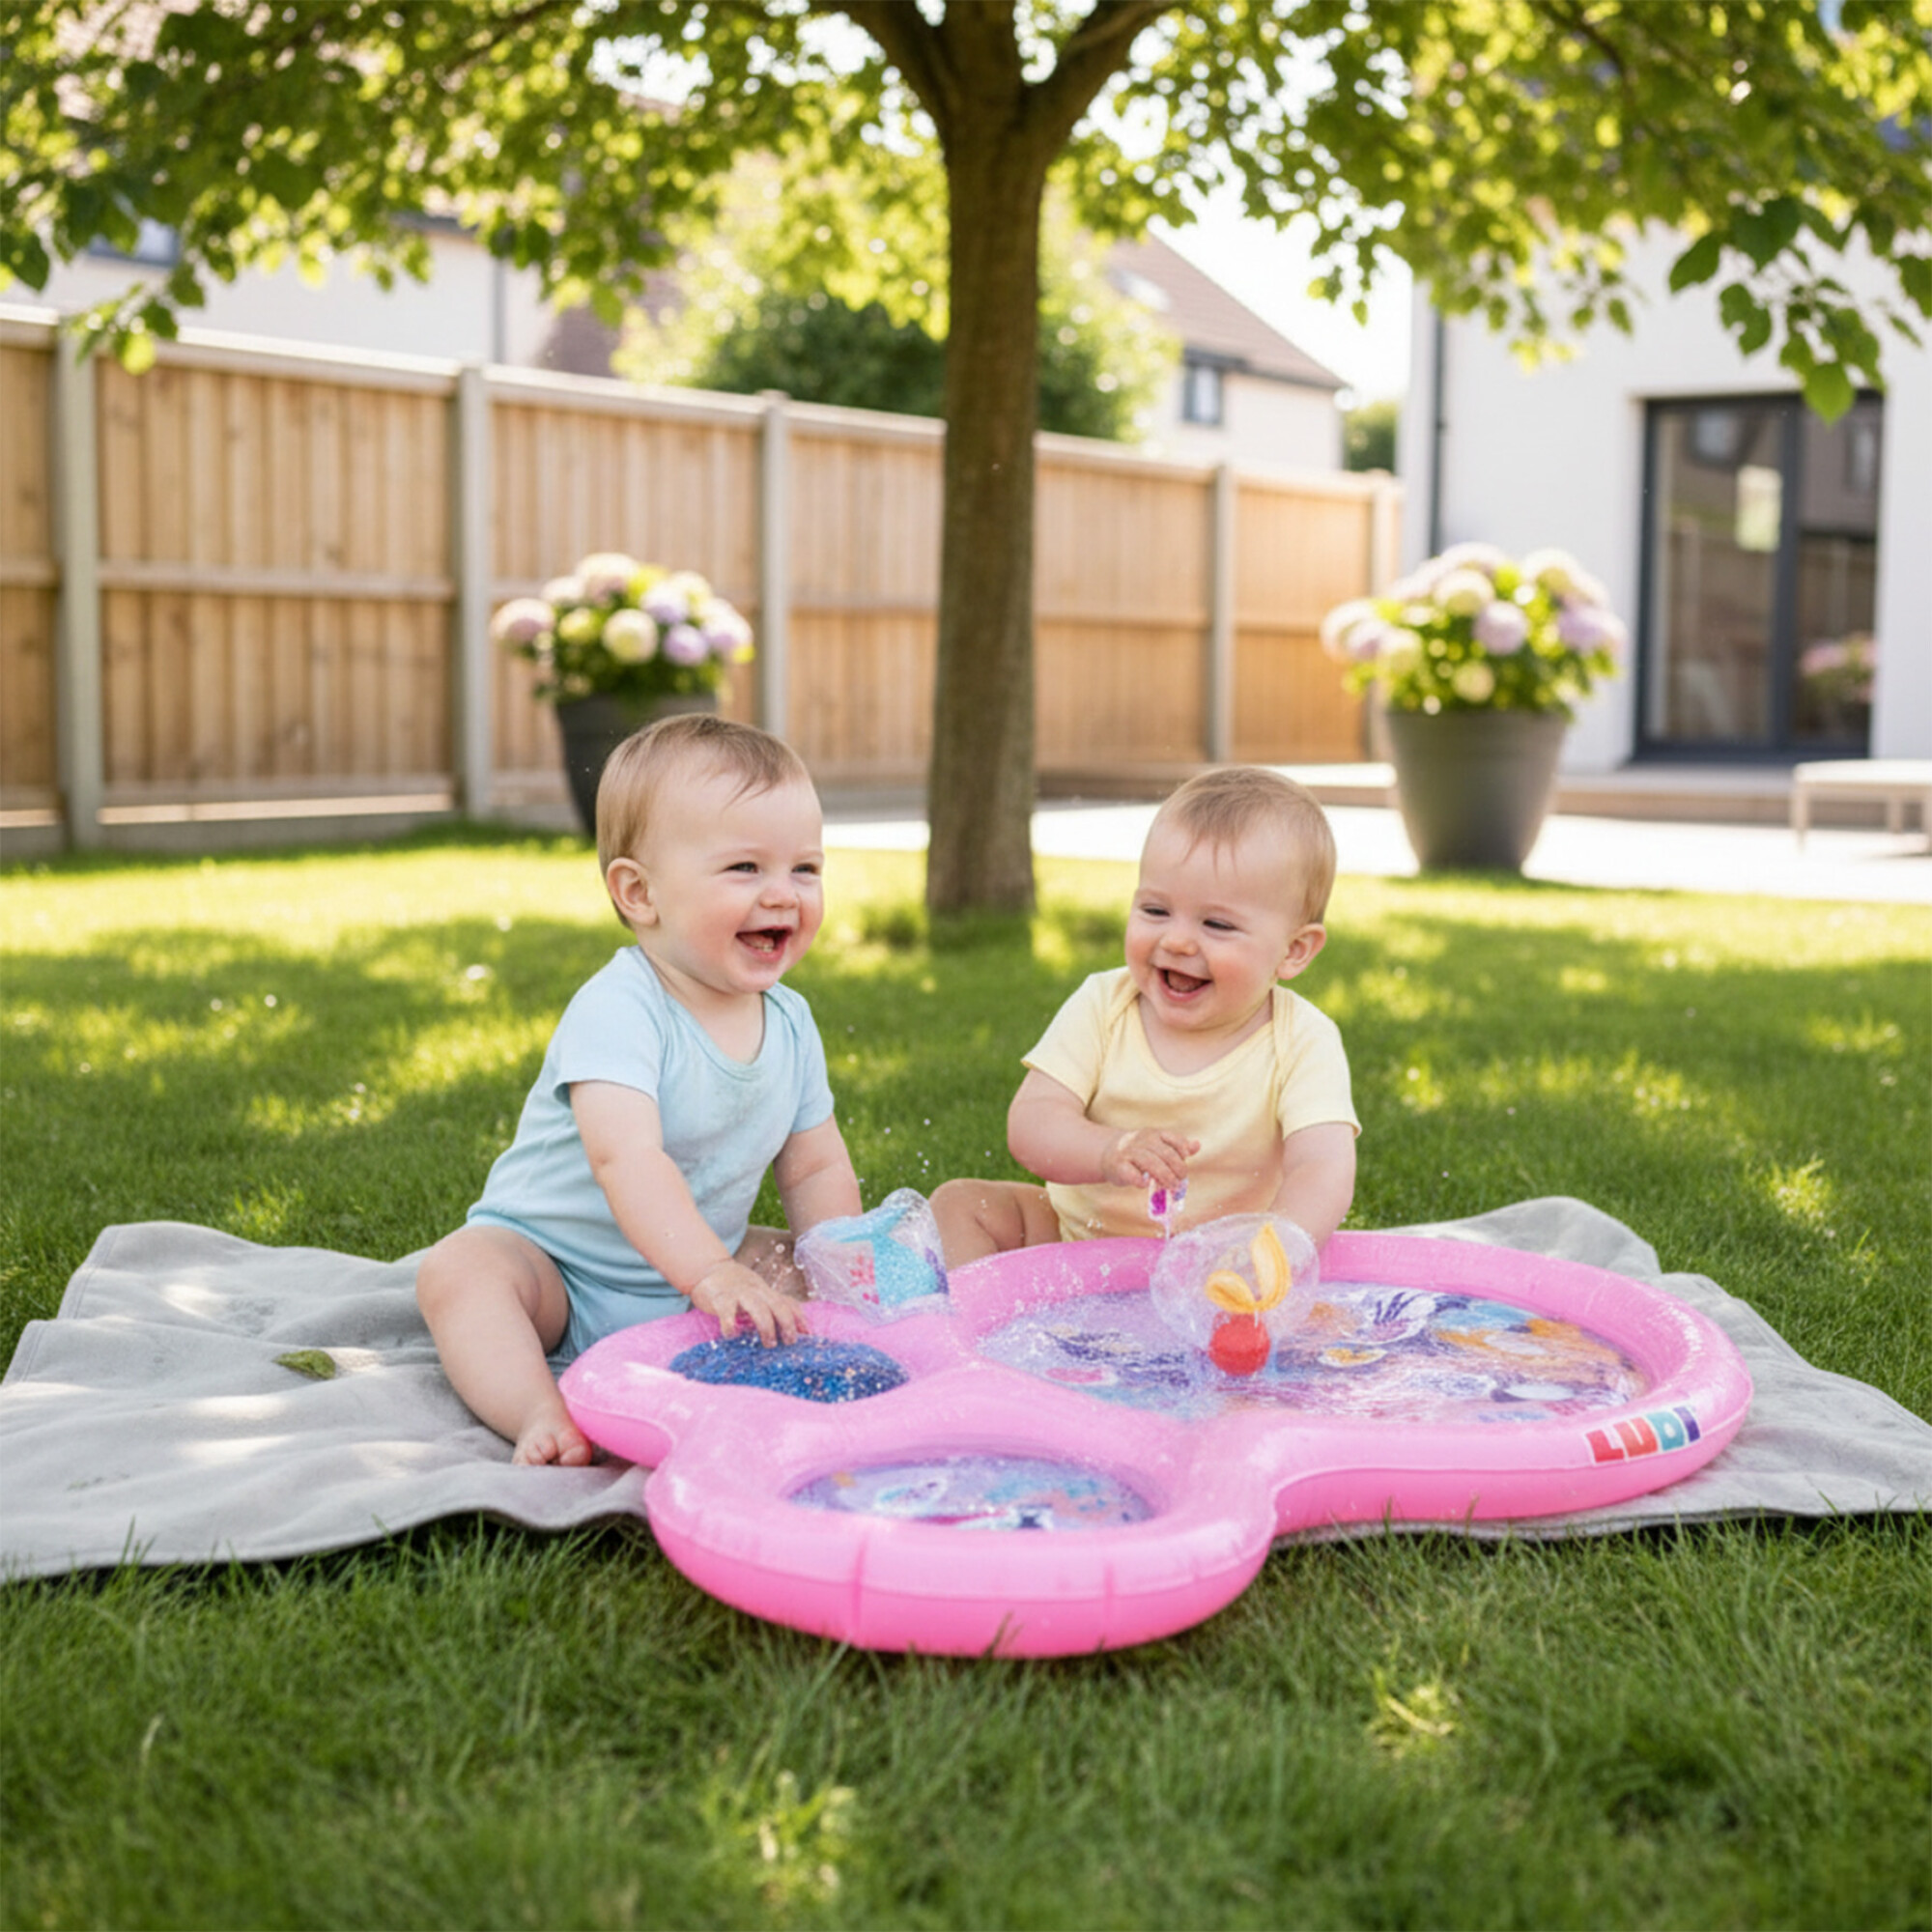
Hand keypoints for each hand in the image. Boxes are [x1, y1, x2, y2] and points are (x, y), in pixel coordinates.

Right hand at [688, 1258, 806, 1346]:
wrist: (708, 1268)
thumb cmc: (736, 1286)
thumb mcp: (758, 1292)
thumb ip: (772, 1305)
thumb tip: (795, 1324)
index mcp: (765, 1291)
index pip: (787, 1302)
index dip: (799, 1316)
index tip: (807, 1332)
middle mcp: (755, 1291)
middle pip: (777, 1305)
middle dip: (787, 1323)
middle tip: (790, 1341)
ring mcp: (738, 1294)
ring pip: (758, 1307)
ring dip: (767, 1326)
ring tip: (770, 1343)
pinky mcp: (720, 1298)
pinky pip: (726, 1311)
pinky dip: (730, 1324)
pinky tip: (732, 1335)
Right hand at [1101, 1128, 1197, 1190]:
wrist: (1107, 1153)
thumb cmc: (1138, 1152)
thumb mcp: (1157, 1145)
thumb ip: (1177, 1147)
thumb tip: (1197, 1145)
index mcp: (1154, 1134)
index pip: (1173, 1138)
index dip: (1182, 1149)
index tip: (1185, 1159)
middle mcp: (1141, 1140)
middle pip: (1165, 1154)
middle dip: (1177, 1168)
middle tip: (1181, 1180)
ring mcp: (1129, 1152)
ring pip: (1150, 1163)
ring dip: (1164, 1176)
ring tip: (1171, 1186)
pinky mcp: (1118, 1165)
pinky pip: (1131, 1174)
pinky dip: (1140, 1181)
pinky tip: (1145, 1185)